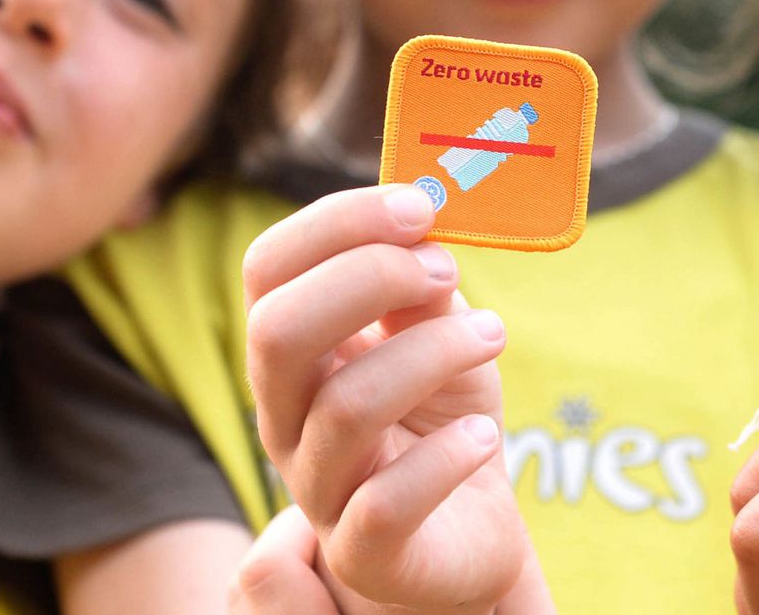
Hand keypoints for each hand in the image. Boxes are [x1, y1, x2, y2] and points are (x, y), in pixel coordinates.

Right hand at [243, 185, 528, 611]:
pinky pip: (386, 504)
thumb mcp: (435, 335)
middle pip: (278, 331)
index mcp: (291, 351)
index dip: (337, 223)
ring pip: (346, 406)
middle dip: (368, 278)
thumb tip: (424, 227)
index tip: (418, 207)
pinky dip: (446, 457)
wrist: (467, 528)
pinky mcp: (364, 552)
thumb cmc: (440, 416)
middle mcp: (284, 416)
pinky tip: (484, 435)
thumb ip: (420, 287)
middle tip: (446, 272)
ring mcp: (317, 487)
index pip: (267, 268)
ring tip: (491, 335)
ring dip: (432, 353)